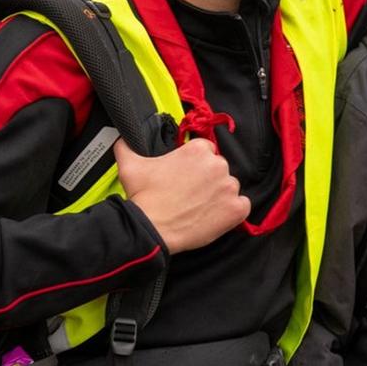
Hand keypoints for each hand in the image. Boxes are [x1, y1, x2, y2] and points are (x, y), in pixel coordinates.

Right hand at [115, 137, 248, 252]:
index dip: (196, 163)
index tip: (187, 175)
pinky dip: (232, 211)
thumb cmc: (143, 197)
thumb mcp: (130, 164)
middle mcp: (218, 165)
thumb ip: (129, 146)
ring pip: (229, 186)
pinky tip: (214, 215)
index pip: (206, 150)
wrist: (151, 227)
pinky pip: (242, 206)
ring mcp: (229, 187)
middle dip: (207, 179)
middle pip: (219, 168)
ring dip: (219, 194)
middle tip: (190, 193)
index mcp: (198, 150)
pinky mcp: (236, 209)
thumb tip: (124, 138)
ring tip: (199, 206)